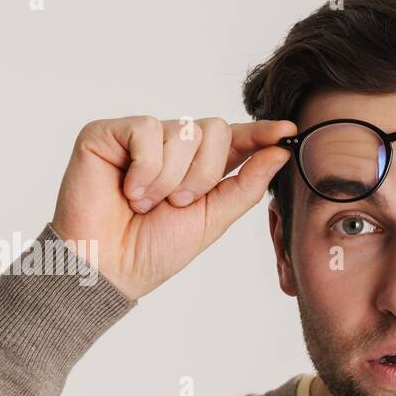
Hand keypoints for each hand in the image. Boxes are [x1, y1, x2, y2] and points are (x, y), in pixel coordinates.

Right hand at [50, 116, 295, 299]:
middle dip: (203, 173)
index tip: (288, 130)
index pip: (235, 139)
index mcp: (198, 167)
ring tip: (144, 203)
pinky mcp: (107, 133)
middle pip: (214, 128)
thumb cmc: (153, 249)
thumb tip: (280, 153)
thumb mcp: (212, 220)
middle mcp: (171, 147)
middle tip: (176, 204)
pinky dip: (144, 168)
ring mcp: (139, 138)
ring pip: (181, 130)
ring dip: (170, 178)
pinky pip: (145, 130)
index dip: (261, 132)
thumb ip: (246, 186)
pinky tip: (127, 190)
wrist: (108, 266)